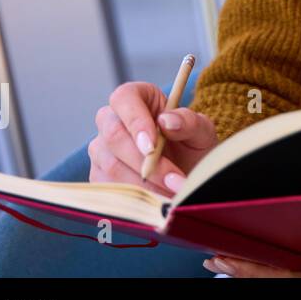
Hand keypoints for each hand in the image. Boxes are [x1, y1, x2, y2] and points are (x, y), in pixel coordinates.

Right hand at [88, 81, 217, 197]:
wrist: (188, 171)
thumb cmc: (192, 144)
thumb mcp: (201, 130)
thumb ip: (188, 121)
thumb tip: (167, 121)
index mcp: (136, 98)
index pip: (124, 99)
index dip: (135, 121)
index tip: (152, 146)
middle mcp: (111, 120)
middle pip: (114, 135)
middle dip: (145, 161)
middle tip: (173, 180)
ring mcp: (101, 149)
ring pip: (111, 165)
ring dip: (144, 184)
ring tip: (173, 193)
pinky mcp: (99, 176)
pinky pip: (108, 188)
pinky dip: (135, 197)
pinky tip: (158, 201)